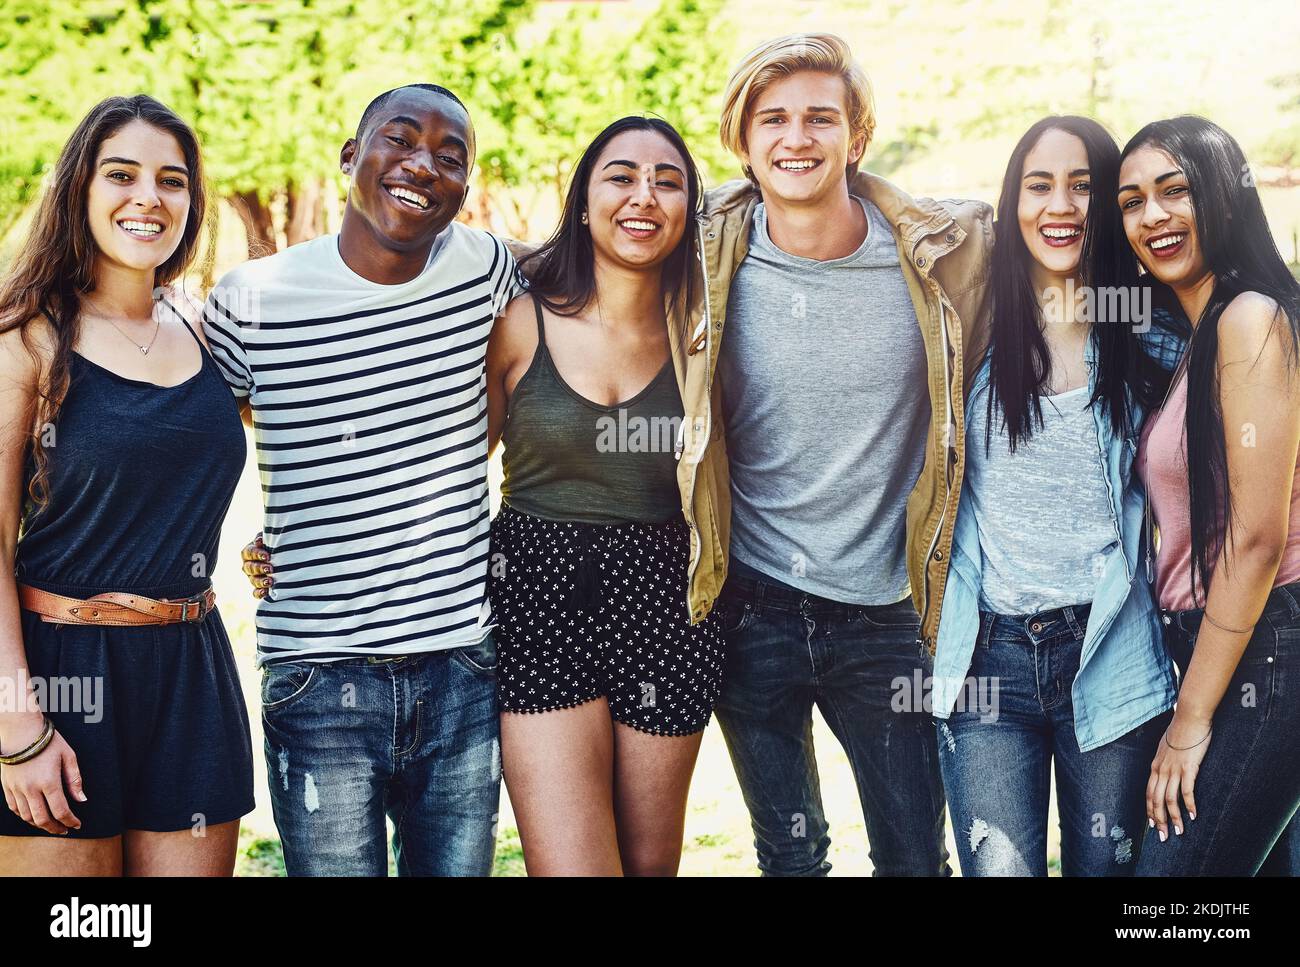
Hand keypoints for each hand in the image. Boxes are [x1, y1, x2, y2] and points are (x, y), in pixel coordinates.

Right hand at [1, 724, 84, 834]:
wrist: (20, 731)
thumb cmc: (48, 742)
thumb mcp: (68, 756)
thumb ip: (75, 779)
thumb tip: (81, 799)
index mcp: (49, 782)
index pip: (61, 810)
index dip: (70, 821)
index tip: (77, 824)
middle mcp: (31, 789)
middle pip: (42, 819)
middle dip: (55, 828)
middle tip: (64, 830)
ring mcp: (17, 789)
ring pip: (27, 817)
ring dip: (40, 824)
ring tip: (51, 825)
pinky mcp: (7, 787)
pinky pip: (15, 809)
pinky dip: (25, 817)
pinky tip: (34, 816)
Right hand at [241, 532, 273, 599]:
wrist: (287, 557)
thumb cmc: (279, 544)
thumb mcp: (273, 539)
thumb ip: (267, 538)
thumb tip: (259, 540)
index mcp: (250, 552)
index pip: (249, 553)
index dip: (257, 554)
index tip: (267, 556)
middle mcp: (249, 565)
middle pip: (250, 567)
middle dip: (260, 568)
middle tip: (270, 568)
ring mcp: (253, 577)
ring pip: (253, 580)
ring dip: (260, 581)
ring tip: (270, 581)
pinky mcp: (259, 588)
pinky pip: (256, 593)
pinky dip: (260, 593)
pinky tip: (266, 592)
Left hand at [1146, 711, 1211, 842]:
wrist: (1189, 717)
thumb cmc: (1181, 730)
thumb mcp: (1167, 746)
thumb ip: (1166, 758)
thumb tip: (1168, 764)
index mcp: (1155, 765)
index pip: (1149, 793)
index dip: (1150, 810)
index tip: (1152, 824)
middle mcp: (1161, 769)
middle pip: (1155, 800)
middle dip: (1159, 820)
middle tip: (1163, 836)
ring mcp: (1173, 769)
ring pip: (1169, 799)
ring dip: (1174, 818)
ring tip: (1178, 832)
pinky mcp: (1188, 768)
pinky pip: (1186, 791)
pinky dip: (1188, 805)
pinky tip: (1192, 816)